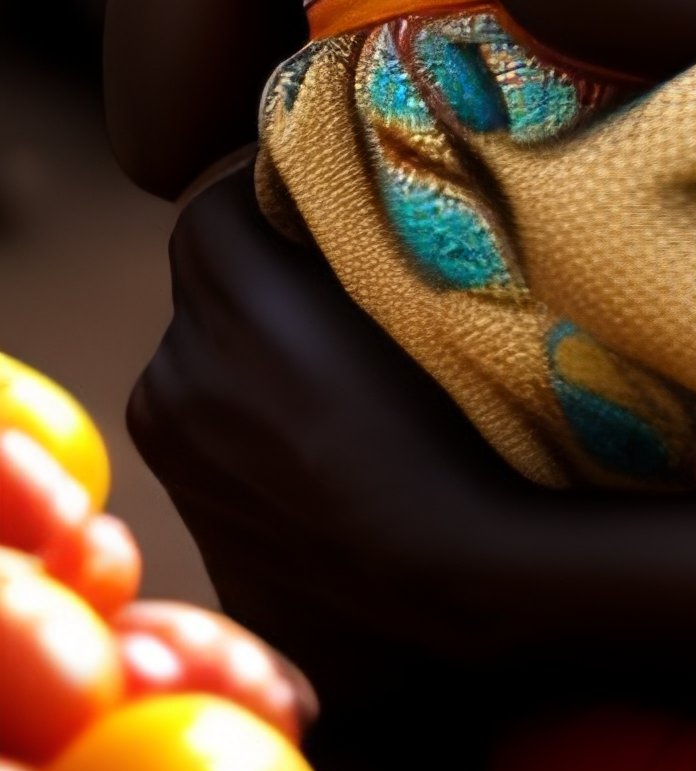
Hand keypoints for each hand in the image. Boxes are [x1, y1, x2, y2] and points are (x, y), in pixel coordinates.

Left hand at [128, 166, 526, 675]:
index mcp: (216, 314)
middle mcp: (169, 382)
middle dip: (257, 284)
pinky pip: (219, 454)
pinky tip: (333, 464)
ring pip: (205, 373)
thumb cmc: (443, 424)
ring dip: (250, 365)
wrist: (451, 585)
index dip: (267, 195)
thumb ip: (328, 225)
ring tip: (342, 393)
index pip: (214, 211)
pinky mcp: (199, 535)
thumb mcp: (398, 291)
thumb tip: (300, 185)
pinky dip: (257, 444)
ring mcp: (176, 467)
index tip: (323, 205)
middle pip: (205, 293)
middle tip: (343, 302)